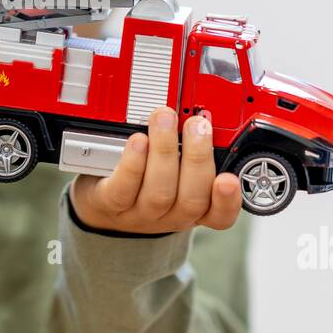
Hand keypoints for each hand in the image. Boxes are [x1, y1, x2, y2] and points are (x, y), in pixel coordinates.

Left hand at [70, 107, 241, 233]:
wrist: (104, 203)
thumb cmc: (147, 182)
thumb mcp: (177, 170)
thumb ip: (193, 150)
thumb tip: (204, 116)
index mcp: (195, 208)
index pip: (221, 215)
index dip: (228, 200)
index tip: (228, 178)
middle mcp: (171, 216)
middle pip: (191, 200)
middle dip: (197, 158)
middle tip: (197, 125)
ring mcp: (141, 214)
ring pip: (159, 192)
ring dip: (164, 151)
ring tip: (164, 119)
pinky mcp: (112, 205)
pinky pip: (124, 189)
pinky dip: (133, 162)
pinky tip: (138, 140)